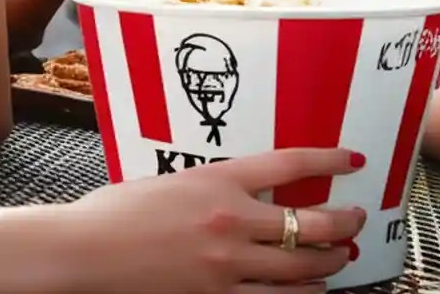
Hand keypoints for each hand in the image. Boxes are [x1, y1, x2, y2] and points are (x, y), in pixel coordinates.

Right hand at [69, 148, 366, 292]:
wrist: (82, 252)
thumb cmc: (112, 214)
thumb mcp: (168, 183)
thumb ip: (207, 187)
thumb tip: (233, 192)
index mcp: (217, 180)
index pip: (289, 164)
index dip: (328, 159)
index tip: (351, 160)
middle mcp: (231, 221)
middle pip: (309, 222)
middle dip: (343, 222)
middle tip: (356, 221)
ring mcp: (225, 265)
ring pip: (299, 267)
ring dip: (329, 263)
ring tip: (341, 259)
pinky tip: (310, 292)